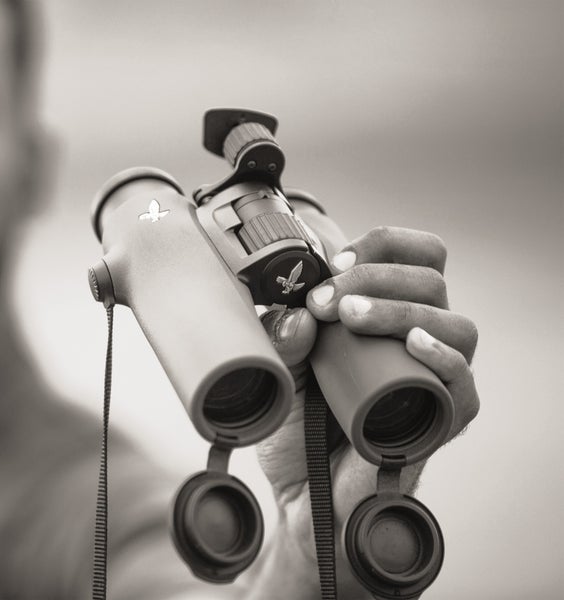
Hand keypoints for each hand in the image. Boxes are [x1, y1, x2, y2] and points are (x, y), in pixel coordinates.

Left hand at [251, 223, 479, 597]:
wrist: (301, 495)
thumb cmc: (298, 427)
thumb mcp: (280, 371)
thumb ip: (282, 338)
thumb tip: (297, 312)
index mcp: (385, 314)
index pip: (412, 256)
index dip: (381, 246)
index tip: (334, 260)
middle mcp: (416, 339)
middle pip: (431, 280)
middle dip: (376, 277)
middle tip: (328, 299)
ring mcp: (432, 379)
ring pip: (455, 325)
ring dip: (402, 309)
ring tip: (351, 317)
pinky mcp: (440, 422)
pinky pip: (464, 386)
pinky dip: (444, 359)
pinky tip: (415, 344)